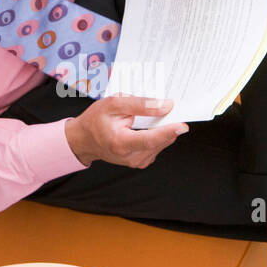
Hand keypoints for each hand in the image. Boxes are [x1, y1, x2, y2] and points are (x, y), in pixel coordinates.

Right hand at [64, 95, 188, 167]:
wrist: (84, 139)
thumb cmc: (95, 121)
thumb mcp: (114, 104)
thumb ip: (140, 104)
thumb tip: (165, 106)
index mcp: (120, 143)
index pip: (150, 139)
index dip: (168, 132)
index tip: (183, 125)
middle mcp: (129, 157)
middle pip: (159, 141)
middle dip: (168, 125)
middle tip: (173, 110)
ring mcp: (136, 161)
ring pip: (161, 144)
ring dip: (162, 130)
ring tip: (151, 117)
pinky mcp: (140, 161)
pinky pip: (157, 147)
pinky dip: (158, 136)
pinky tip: (149, 127)